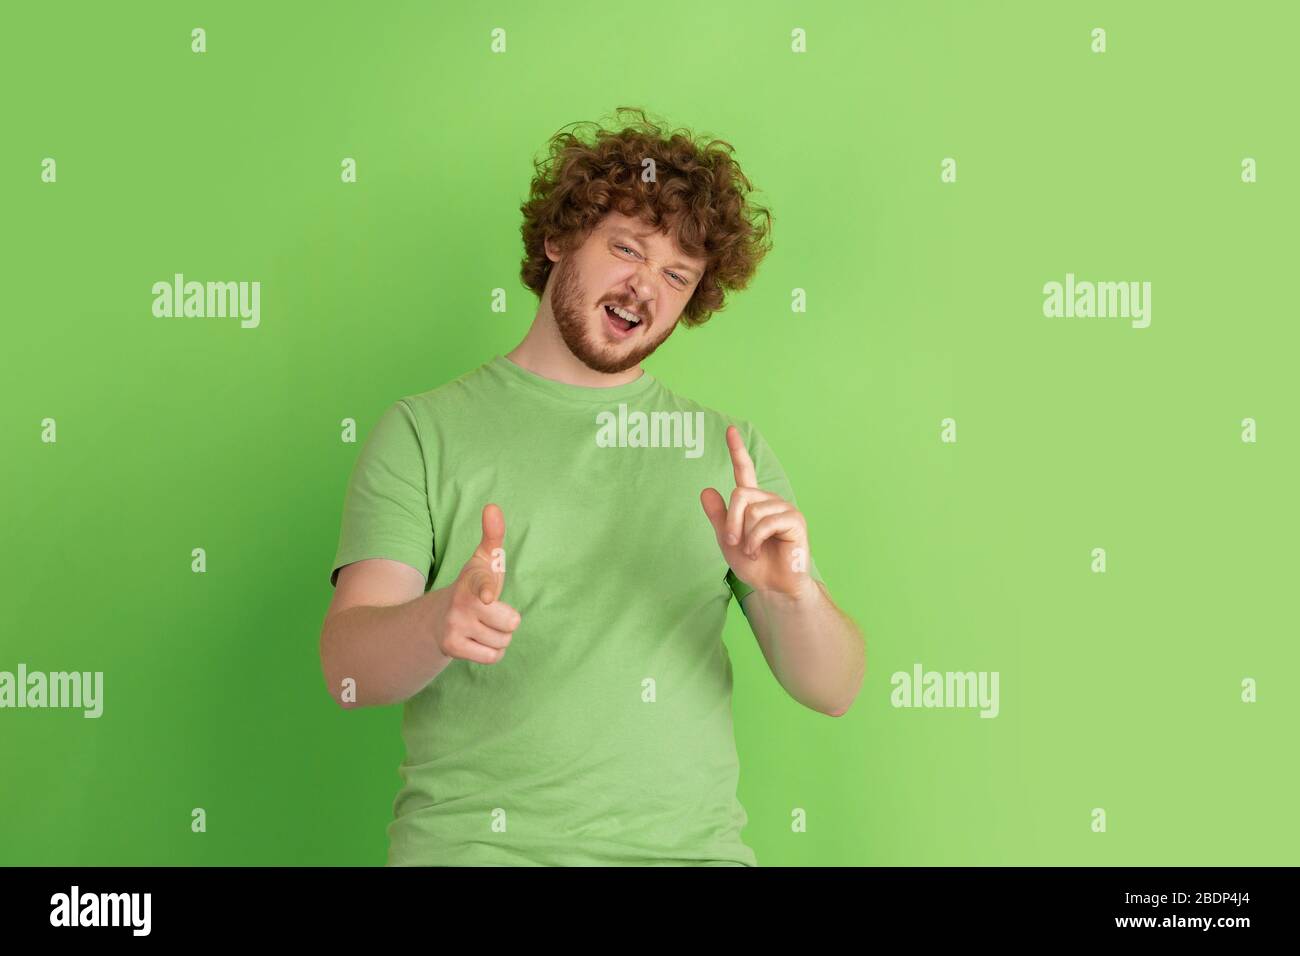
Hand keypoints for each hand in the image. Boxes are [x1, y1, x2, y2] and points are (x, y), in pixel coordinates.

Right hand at [430, 503, 520, 663]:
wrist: (440, 616)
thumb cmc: (474, 585)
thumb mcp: (485, 560)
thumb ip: (493, 534)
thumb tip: (492, 506)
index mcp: (472, 579)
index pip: (483, 584)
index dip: (486, 591)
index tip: (487, 598)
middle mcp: (461, 602)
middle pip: (511, 623)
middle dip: (508, 621)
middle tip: (491, 613)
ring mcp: (454, 625)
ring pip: (503, 642)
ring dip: (498, 636)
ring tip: (482, 625)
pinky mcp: (451, 648)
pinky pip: (493, 657)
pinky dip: (491, 652)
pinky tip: (477, 640)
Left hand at [700, 426, 814, 599]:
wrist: (774, 586)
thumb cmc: (754, 564)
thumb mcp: (727, 540)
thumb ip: (718, 516)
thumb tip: (705, 489)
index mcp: (754, 502)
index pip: (745, 471)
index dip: (737, 451)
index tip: (730, 429)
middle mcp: (770, 500)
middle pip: (739, 495)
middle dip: (730, 523)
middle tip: (734, 543)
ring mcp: (784, 508)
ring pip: (751, 511)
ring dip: (744, 537)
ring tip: (752, 551)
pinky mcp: (795, 520)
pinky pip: (765, 523)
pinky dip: (755, 541)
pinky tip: (760, 552)